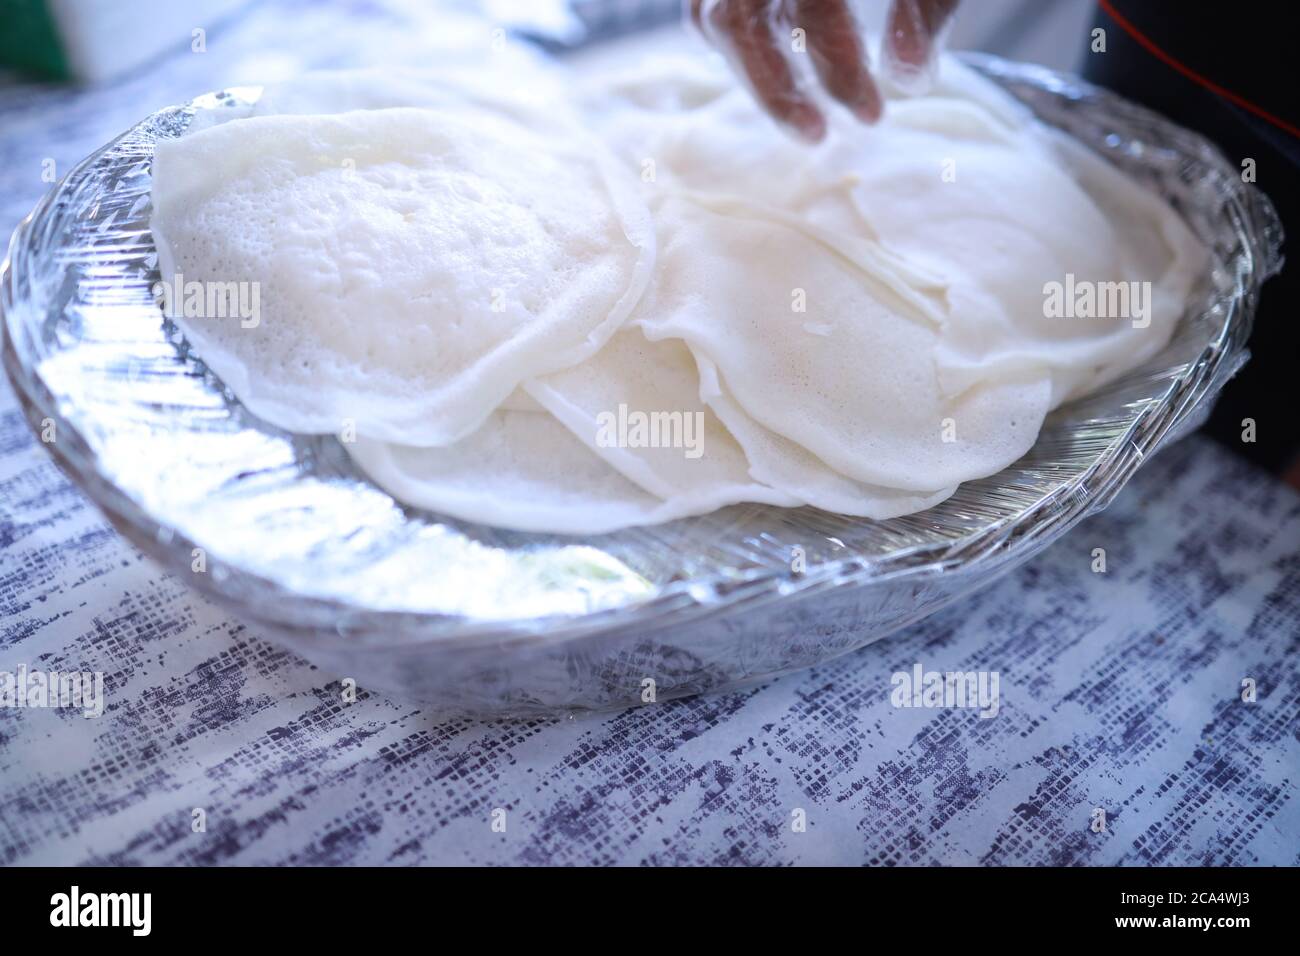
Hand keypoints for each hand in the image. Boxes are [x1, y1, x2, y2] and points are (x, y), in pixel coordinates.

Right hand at [689, 0, 959, 140]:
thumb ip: (927, 5)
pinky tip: (788, 57)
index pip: (810, 1)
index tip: (872, 113)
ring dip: (754, 65)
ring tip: (801, 113)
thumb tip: (910, 80)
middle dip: (775, 84)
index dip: (838, 64)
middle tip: (819, 135)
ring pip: (715, 10)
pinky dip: (745, 29)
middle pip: (731, 16)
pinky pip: (717, 1)